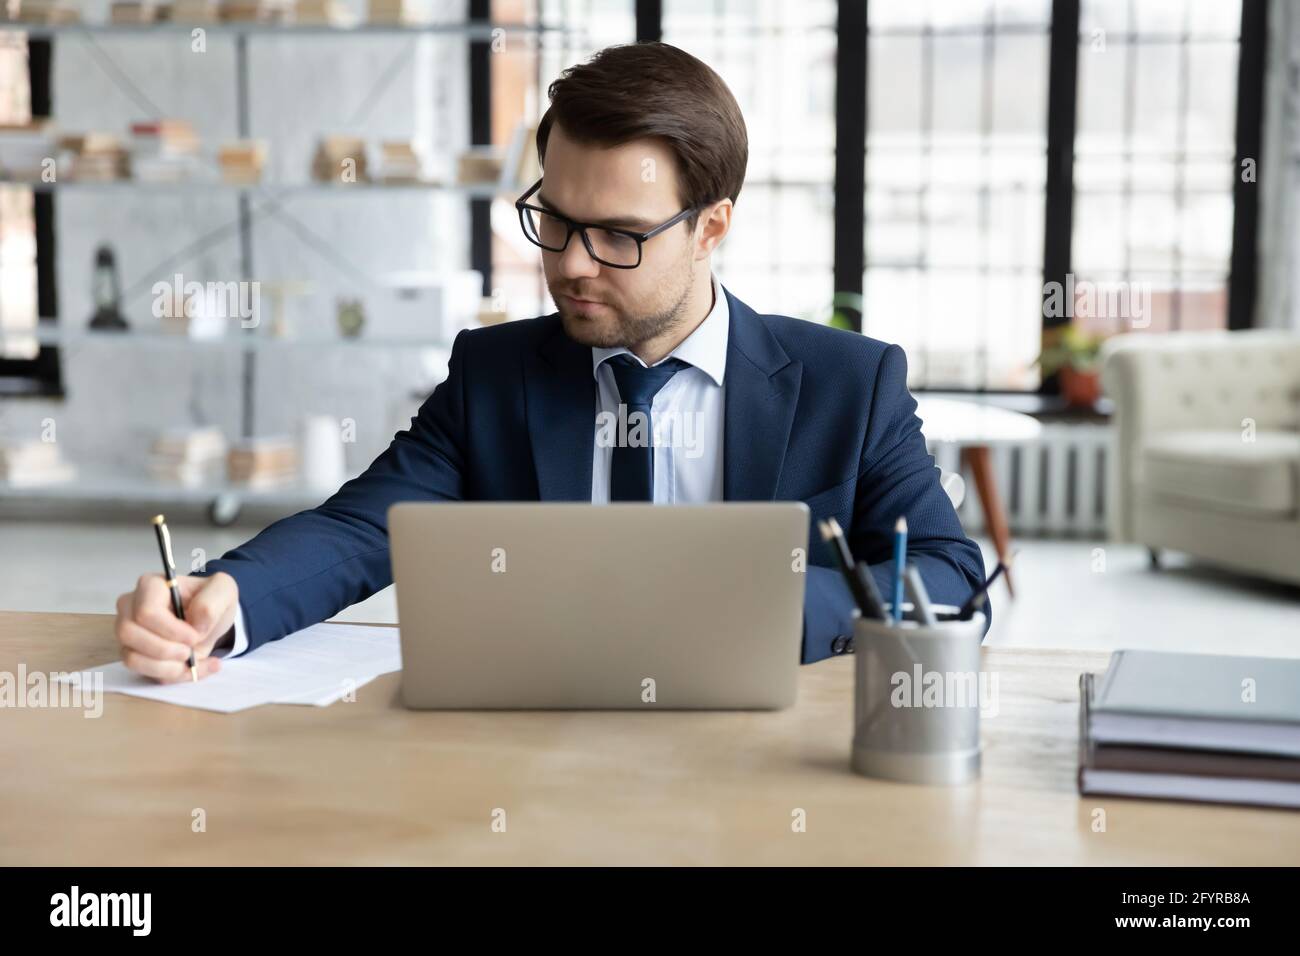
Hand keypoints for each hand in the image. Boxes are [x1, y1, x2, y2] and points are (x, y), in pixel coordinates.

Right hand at [114, 572, 238, 682]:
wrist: (209, 619)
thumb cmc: (210, 601)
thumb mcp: (223, 590)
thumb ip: (212, 602)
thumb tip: (195, 625)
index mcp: (151, 586)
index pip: (146, 612)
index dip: (171, 630)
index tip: (194, 636)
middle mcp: (131, 607)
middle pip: (129, 633)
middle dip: (165, 650)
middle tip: (190, 651)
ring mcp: (128, 632)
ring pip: (132, 657)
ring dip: (167, 667)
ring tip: (192, 661)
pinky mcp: (133, 653)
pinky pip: (142, 672)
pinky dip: (170, 675)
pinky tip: (192, 668)